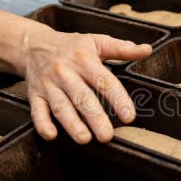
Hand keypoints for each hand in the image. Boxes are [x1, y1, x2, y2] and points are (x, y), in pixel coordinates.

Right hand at [18, 25, 151, 143]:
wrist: (33, 45)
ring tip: (84, 139)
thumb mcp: (97, 42)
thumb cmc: (71, 46)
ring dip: (71, 124)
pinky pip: (37, 110)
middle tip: (107, 136)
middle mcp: (66, 73)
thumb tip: (147, 50)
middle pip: (82, 97)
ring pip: (61, 106)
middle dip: (95, 118)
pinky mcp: (34, 94)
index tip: (129, 116)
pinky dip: (42, 123)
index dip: (117, 99)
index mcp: (85, 60)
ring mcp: (49, 85)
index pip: (104, 81)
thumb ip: (123, 49)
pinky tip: (51, 135)